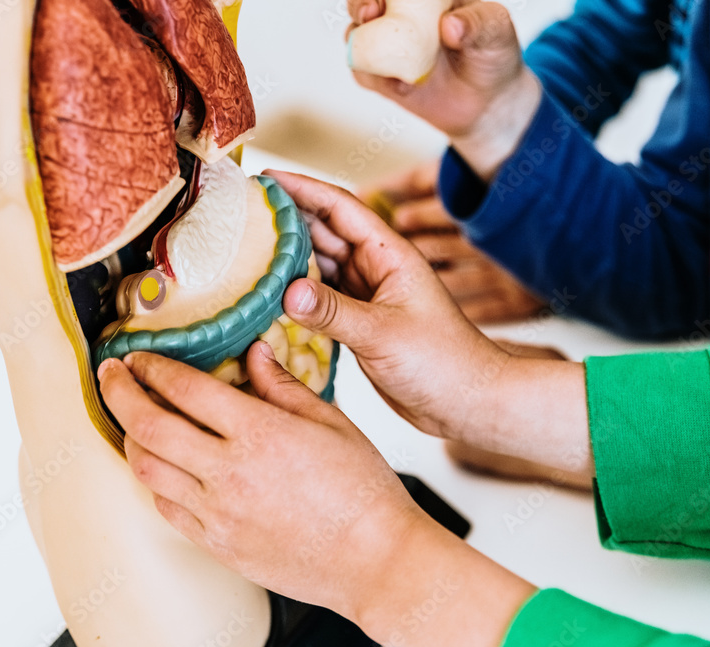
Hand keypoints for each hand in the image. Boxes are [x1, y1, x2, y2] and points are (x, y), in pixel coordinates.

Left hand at [97, 347, 425, 621]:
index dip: (152, 366)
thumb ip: (282, 386)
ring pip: (146, 469)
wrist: (374, 561)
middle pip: (148, 426)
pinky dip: (156, 482)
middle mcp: (230, 473)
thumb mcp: (330, 422)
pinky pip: (167, 508)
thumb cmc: (362, 493)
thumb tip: (254, 354)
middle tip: (110, 375)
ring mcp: (219, 514)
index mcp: (261, 434)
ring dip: (130, 438)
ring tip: (132, 420)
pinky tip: (165, 468)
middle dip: (120, 393)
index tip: (138, 355)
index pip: (185, 388)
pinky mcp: (218, 545)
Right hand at [271, 170, 593, 475]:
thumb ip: (334, 312)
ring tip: (244, 251)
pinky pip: (320, 299)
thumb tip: (287, 290)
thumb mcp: (384, 335)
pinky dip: (295, 295)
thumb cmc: (443, 363)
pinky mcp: (360, 323)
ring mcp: (367, 296)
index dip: (302, 188)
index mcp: (389, 255)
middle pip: (323, 232)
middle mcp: (376, 269)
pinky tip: (268, 296)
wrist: (467, 404)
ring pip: (318, 266)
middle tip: (242, 214)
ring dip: (286, 258)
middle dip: (286, 220)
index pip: (340, 207)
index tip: (265, 179)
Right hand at [347, 0, 541, 180]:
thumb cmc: (493, 57)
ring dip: (359, 40)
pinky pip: (364, 72)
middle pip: (366, 2)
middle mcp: (401, 16)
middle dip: (361, 3)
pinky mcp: (382, 76)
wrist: (486, 104)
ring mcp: (388, 46)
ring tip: (383, 55)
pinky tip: (401, 86)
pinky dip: (374, 77)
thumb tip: (450, 25)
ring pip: (357, 35)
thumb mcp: (497, 34)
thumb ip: (480, 23)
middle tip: (369, 12)